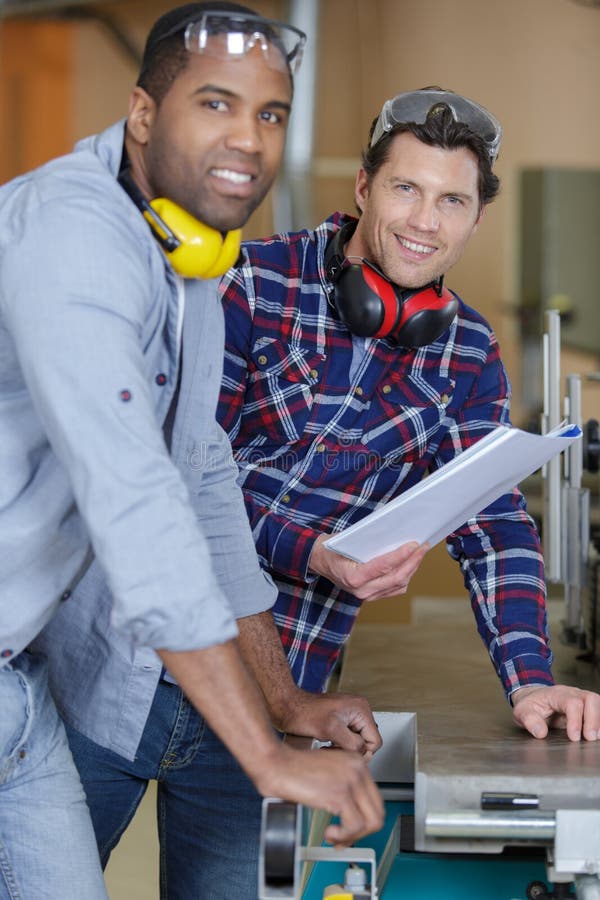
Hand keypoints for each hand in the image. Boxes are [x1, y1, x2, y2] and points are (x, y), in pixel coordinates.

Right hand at [257, 742, 383, 847]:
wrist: (275, 763)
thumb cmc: (291, 769)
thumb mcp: (326, 774)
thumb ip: (342, 788)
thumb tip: (348, 817)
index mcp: (355, 762)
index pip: (374, 799)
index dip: (363, 820)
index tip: (348, 830)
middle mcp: (358, 768)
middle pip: (377, 811)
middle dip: (360, 832)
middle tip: (343, 840)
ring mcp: (351, 780)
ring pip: (371, 821)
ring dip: (352, 837)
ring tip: (334, 837)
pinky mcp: (340, 794)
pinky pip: (355, 826)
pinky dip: (343, 836)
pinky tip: (329, 833)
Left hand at [278, 690, 381, 758]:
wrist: (287, 706)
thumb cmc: (304, 713)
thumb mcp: (331, 730)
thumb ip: (352, 742)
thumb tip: (363, 754)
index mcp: (361, 709)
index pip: (375, 741)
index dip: (363, 753)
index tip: (346, 757)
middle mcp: (358, 709)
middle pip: (367, 742)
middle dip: (352, 751)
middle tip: (335, 751)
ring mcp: (350, 714)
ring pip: (357, 742)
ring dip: (344, 749)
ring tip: (329, 748)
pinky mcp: (341, 719)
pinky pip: (348, 738)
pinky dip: (339, 745)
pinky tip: (327, 745)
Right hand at [308, 535, 428, 601]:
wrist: (319, 561)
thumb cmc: (332, 548)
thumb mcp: (346, 540)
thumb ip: (368, 541)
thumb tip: (395, 533)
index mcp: (353, 577)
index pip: (384, 566)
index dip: (402, 555)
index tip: (414, 544)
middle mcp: (361, 591)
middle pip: (396, 578)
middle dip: (413, 561)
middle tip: (423, 547)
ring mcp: (367, 596)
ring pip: (399, 585)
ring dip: (412, 569)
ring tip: (420, 554)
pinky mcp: (372, 596)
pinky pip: (395, 589)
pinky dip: (405, 577)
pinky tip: (410, 565)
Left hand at [511, 683, 599, 740]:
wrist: (533, 698)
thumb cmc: (530, 705)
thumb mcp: (522, 712)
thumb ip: (529, 721)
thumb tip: (540, 732)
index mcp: (556, 694)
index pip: (572, 703)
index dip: (575, 721)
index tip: (573, 737)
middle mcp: (571, 693)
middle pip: (590, 699)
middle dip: (593, 719)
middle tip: (590, 738)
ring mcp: (580, 698)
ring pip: (597, 703)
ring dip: (598, 721)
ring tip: (595, 738)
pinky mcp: (585, 707)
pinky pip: (597, 710)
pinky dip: (598, 721)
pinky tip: (596, 733)